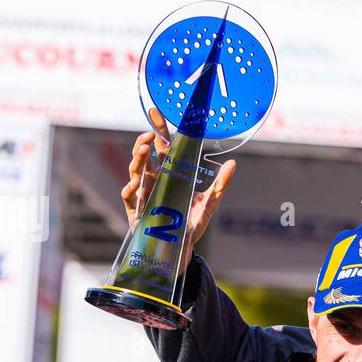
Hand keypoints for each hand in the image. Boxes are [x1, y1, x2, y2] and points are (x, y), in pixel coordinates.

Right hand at [120, 106, 236, 256]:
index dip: (158, 129)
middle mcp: (153, 180)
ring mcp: (143, 194)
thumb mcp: (210, 203)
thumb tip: (233, 164)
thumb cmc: (192, 223)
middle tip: (151, 133)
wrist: (183, 249)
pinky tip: (137, 183)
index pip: (161, 147)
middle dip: (144, 141)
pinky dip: (131, 188)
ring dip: (138, 159)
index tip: (156, 113)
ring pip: (134, 170)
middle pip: (144, 155)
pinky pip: (128, 196)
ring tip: (145, 149)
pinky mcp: (135, 210)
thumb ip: (221, 184)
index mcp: (168, 173)